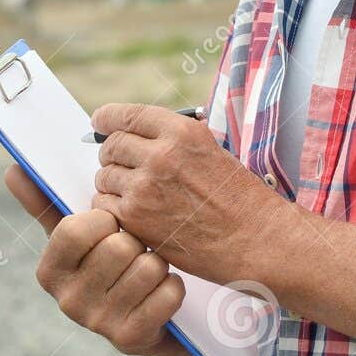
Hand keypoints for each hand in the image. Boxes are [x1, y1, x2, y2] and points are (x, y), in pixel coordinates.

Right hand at [4, 164, 188, 355]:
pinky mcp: (132, 338)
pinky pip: (168, 291)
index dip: (102, 219)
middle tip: (132, 251)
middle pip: (118, 247)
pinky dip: (172, 286)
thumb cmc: (105, 265)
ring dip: (157, 263)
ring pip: (147, 267)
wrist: (140, 321)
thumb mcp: (76, 238)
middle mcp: (68, 302)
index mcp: (49, 272)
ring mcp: (99, 324)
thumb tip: (13, 169)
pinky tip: (160, 291)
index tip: (109, 225)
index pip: (75, 229)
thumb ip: (47, 203)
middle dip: (134, 241)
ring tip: (147, 270)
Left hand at [89, 103, 289, 285]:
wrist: (256, 240)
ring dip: (112, 184)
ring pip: (104, 176)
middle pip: (111, 146)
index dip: (107, 118)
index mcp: (181, 132)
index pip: (126, 115)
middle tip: (120, 164)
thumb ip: (172, 139)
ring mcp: (145, 188)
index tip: (100, 122)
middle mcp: (160, 155)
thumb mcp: (210, 150)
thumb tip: (135, 134)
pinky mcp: (136, 219)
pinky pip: (104, 205)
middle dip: (112, 155)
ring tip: (135, 194)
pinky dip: (112, 209)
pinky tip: (133, 214)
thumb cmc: (238, 198)